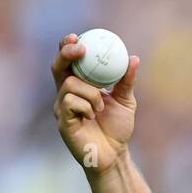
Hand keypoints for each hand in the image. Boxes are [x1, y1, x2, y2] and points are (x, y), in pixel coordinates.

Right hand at [51, 33, 138, 175]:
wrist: (114, 155)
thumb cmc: (117, 129)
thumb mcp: (126, 101)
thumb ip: (126, 81)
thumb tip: (133, 58)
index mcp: (79, 86)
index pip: (68, 62)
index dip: (68, 47)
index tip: (78, 37)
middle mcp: (66, 94)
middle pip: (57, 66)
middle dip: (66, 53)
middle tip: (80, 49)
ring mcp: (62, 108)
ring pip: (70, 84)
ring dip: (90, 92)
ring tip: (100, 107)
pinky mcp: (62, 121)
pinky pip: (70, 102)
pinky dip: (85, 105)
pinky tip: (92, 115)